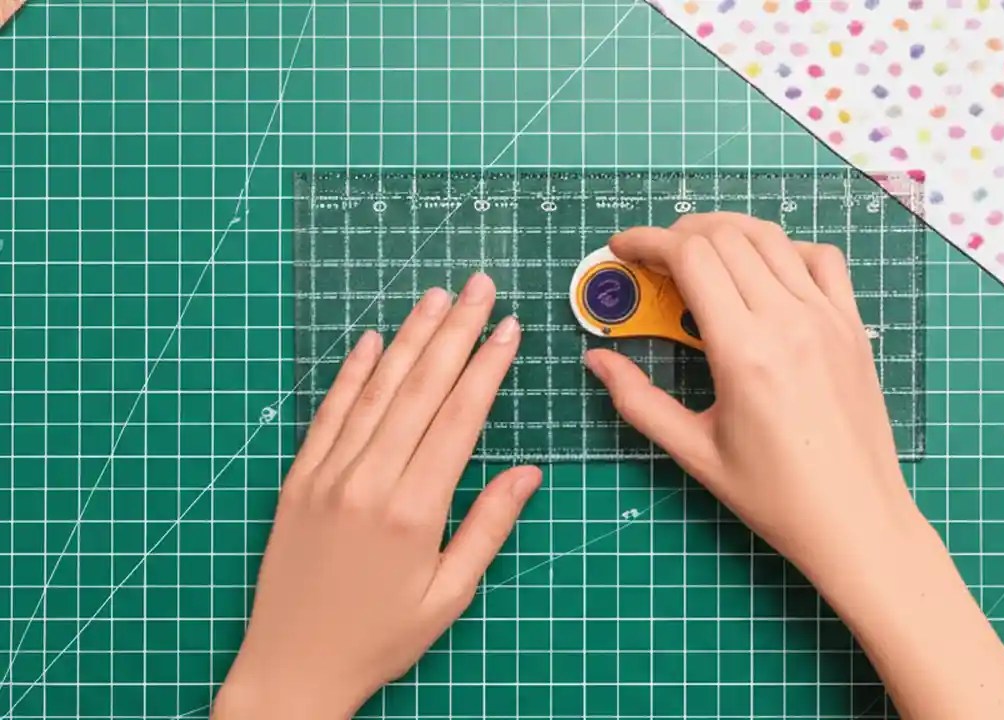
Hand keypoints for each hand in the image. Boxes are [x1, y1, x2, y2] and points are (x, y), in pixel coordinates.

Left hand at [213, 274, 540, 719]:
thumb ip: (488, 527)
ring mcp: (327, 474)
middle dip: (455, 331)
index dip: (487, 366)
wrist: (290, 669)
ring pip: (375, 390)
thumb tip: (528, 472)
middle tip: (480, 285)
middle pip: (420, 389)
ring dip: (408, 338)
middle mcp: (368, 480)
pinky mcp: (298, 479)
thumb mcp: (449, 595)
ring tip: (435, 296)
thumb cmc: (380, 638)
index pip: (459, 417)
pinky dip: (350, 374)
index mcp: (414, 510)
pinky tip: (369, 341)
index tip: (509, 326)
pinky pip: (328, 414)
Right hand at [585, 213, 1003, 718]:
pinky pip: (821, 259)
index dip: (647, 241)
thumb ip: (639, 401)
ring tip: (699, 252)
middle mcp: (788, 321)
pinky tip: (765, 271)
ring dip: (726, 231)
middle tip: (652, 258)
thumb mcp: (695, 453)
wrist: (858, 520)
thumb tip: (597, 359)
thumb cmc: (774, 497)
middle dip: (678, 233)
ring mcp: (828, 318)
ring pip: (772, 238)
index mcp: (744, 351)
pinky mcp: (853, 326)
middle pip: (726, 237)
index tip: (621, 249)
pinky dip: (786, 248)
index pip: (691, 257)